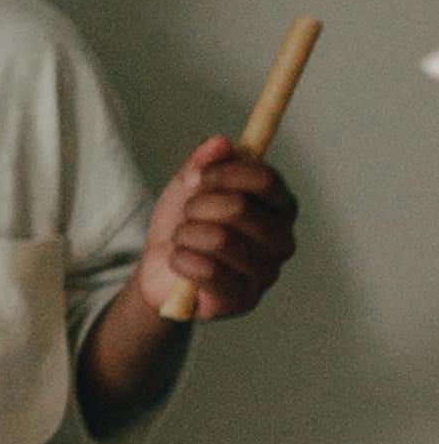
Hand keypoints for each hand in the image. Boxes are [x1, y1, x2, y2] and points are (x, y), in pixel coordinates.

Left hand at [136, 137, 298, 323]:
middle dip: (197, 207)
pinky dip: (181, 260)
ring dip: (185, 235)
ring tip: (183, 240)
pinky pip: (207, 270)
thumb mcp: (188, 187)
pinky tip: (181, 263)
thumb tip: (220, 143)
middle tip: (186, 216)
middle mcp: (282, 240)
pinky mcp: (245, 300)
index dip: (225, 173)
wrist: (160, 271)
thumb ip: (203, 162)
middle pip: (238, 208)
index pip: (266, 180)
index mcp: (278, 207)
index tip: (194, 177)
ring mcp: (267, 273)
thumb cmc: (184, 224)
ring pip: (219, 239)